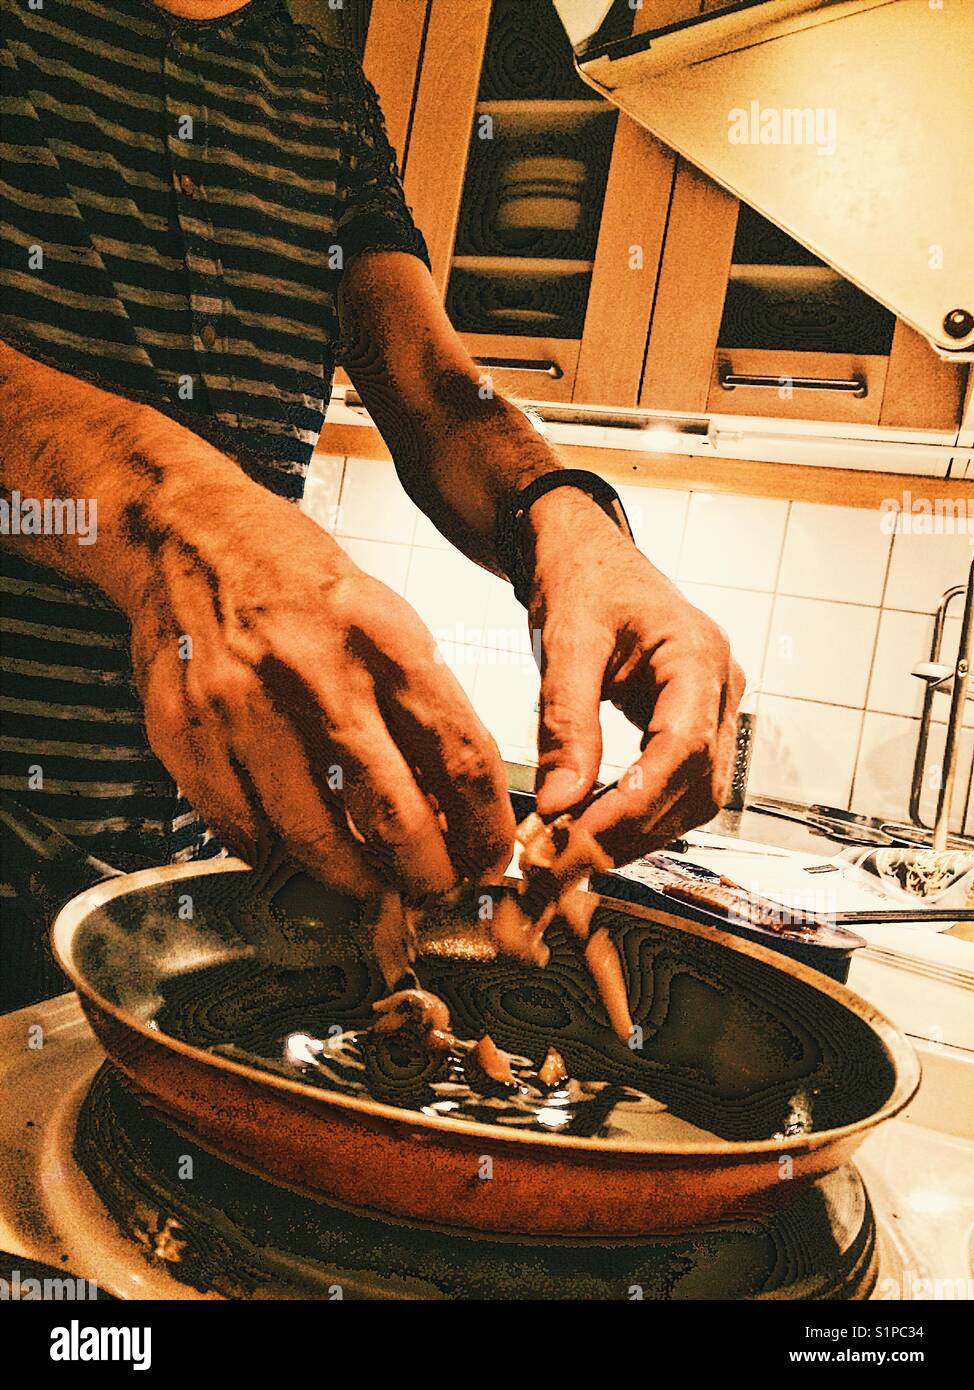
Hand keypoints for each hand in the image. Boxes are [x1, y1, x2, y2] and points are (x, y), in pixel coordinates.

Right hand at [124, 474, 514, 896]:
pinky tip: (295, 848)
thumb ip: (419, 699)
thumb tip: (453, 797)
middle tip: (433, 889)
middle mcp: (316, 674)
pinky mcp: (186, 735)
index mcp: (383, 638)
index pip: (460, 753)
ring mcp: (244, 709)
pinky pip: (243, 831)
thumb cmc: (295, 578)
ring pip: (315, 840)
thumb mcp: (381, 614)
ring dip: (355, 881)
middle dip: (426, 875)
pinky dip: (277, 854)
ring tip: (372, 885)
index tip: (489, 857)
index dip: (483, 825)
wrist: (186, 533)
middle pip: (394, 815)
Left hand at [526, 489, 744, 865]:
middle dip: (636, 828)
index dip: (638, 800)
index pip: (685, 747)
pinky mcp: (690, 726)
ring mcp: (711, 709)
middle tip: (567, 859)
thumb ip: (565, 723)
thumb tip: (558, 803)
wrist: (587, 556)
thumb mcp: (565, 642)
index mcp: (697, 654)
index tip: (585, 834)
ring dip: (638, 832)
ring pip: (695, 797)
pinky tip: (592, 829)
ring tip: (573, 852)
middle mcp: (719, 686)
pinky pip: (679, 786)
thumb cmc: (581, 581)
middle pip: (698, 784)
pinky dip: (639, 815)